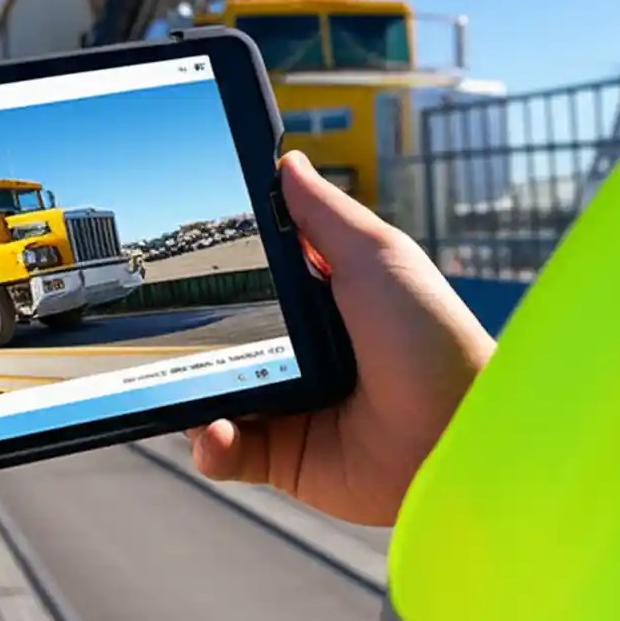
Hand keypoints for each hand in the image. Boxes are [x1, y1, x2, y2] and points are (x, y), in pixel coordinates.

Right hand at [187, 151, 495, 525]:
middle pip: (220, 339)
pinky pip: (226, 452)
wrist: (457, 436)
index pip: (253, 282)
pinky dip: (210, 445)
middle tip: (162, 330)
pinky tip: (214, 431)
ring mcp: (289, 407)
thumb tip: (287, 162)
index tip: (177, 260)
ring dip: (187, 394)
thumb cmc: (432, 340)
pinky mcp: (285, 458)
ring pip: (210, 396)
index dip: (216, 273)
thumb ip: (326, 214)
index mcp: (321, 303)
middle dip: (188, 337)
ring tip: (185, 387)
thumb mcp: (378, 258)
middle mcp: (300, 355)